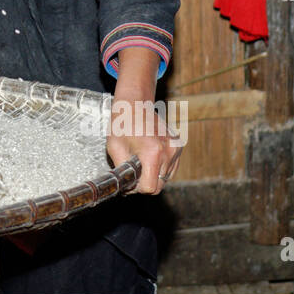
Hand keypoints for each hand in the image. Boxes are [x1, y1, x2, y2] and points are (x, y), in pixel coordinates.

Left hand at [105, 47, 182, 193]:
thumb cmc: (122, 123)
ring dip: (154, 175)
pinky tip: (149, 157)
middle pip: (160, 185)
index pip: (150, 187)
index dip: (138, 188)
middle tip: (133, 173)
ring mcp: (176, 148)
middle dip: (146, 183)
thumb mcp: (115, 149)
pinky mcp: (179, 146)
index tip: (131, 181)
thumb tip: (128, 187)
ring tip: (141, 162)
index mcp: (153, 153)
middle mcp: (169, 151)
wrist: (134, 104)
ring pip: (166, 177)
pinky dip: (161, 167)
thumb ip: (123, 171)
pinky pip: (171, 167)